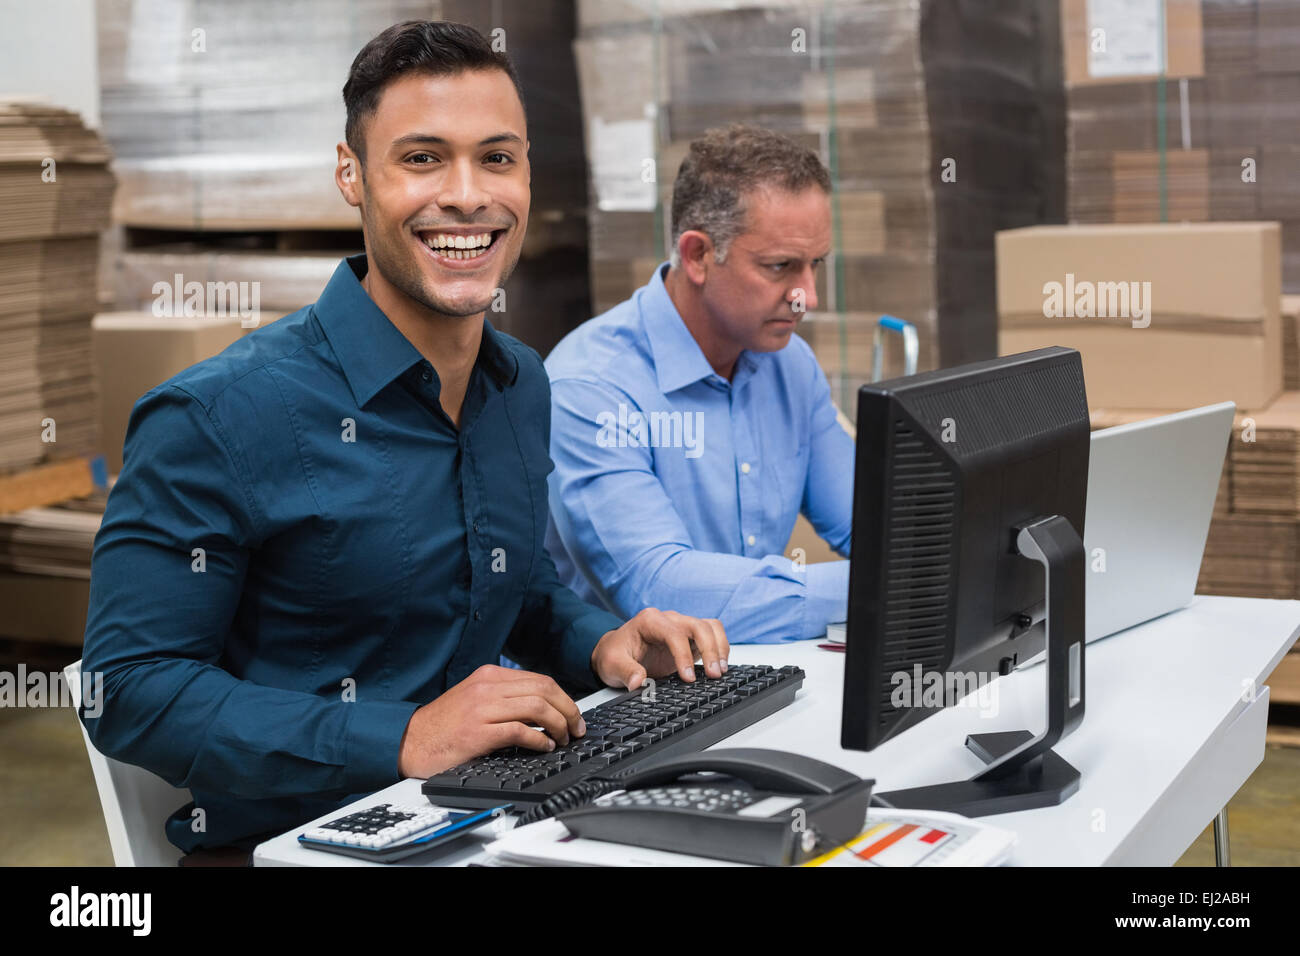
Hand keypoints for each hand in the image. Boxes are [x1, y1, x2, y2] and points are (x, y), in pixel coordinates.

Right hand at [397, 665, 584, 777]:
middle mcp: (487, 687)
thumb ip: (504, 697)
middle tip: (576, 729)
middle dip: (568, 710)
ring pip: (537, 707)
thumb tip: (543, 708)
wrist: (410, 741)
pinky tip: (544, 747)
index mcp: (489, 675)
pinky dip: (538, 739)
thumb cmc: (443, 725)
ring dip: (558, 725)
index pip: (540, 680)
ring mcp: (482, 708)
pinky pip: (520, 731)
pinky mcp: (478, 732)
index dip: (564, 698)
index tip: (573, 715)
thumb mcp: (474, 698)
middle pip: (544, 690)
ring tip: (562, 739)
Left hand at [591, 607, 729, 690]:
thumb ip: (625, 671)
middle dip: (710, 649)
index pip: (674, 633)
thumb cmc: (614, 654)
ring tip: (721, 672)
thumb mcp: (612, 664)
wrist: (616, 651)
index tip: (688, 677)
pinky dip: (720, 648)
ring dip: (720, 647)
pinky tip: (719, 667)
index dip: (684, 655)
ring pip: (710, 627)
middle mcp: (669, 619)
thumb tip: (638, 682)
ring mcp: (681, 627)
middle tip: (714, 675)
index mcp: (650, 621)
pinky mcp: (690, 638)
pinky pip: (712, 635)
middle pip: (698, 626)